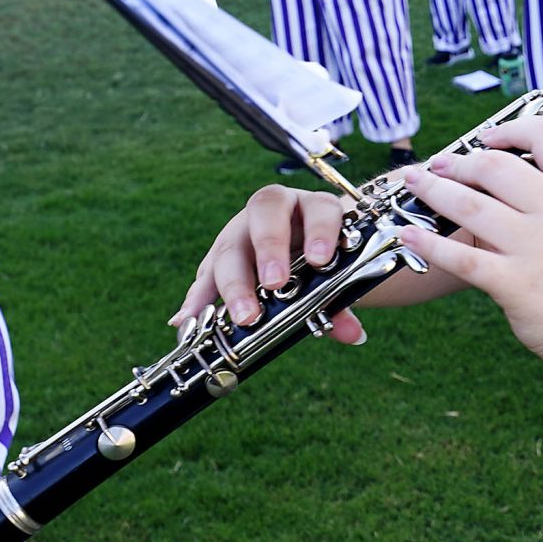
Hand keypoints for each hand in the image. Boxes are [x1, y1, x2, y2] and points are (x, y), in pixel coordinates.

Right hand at [171, 185, 366, 342]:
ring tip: (244, 315)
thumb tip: (353, 334)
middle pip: (265, 214)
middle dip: (269, 248)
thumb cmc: (322, 260)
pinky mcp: (219, 255)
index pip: (319, 208)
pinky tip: (189, 319)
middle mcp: (274, 210)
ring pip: (231, 245)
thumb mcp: (335, 275)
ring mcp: (242, 229)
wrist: (302, 249)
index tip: (320, 260)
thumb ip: (342, 301)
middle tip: (275, 283)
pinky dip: (197, 298)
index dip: (320, 231)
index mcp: (312, 207)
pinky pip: (205, 273)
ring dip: (235, 282)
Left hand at [393, 119, 542, 381]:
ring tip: (415, 184)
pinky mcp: (514, 285)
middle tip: (438, 166)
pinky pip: (460, 257)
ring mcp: (536, 248)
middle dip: (458, 162)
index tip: (487, 138)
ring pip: (470, 205)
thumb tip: (514, 181)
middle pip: (496, 166)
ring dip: (433, 191)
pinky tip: (409, 236)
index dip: (512, 129)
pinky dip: (428, 243)